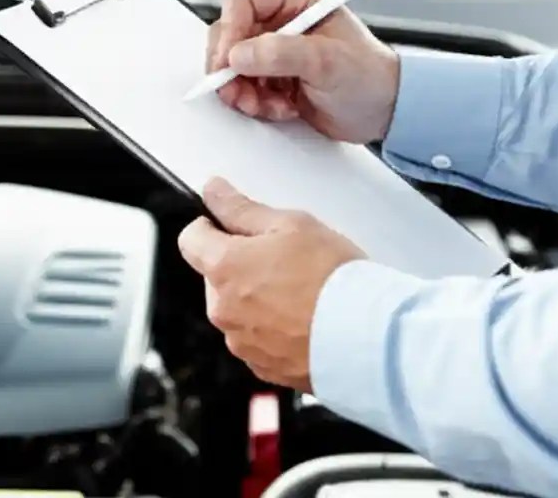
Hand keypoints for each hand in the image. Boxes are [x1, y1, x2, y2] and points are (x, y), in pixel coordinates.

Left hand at [178, 177, 361, 391]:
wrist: (367, 337)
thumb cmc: (333, 278)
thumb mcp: (290, 224)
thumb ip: (242, 208)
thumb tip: (213, 191)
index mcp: (223, 268)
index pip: (190, 239)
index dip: (209, 227)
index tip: (228, 225)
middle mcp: (223, 309)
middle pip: (215, 276)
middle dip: (239, 265)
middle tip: (282, 259)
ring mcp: (240, 342)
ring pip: (236, 310)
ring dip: (256, 299)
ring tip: (300, 293)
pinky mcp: (262, 366)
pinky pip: (256, 339)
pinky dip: (272, 329)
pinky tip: (303, 320)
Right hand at [208, 0, 400, 143]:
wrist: (385, 111)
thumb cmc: (371, 78)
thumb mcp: (328, 62)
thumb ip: (283, 54)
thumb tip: (240, 54)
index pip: (243, 0)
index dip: (230, 29)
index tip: (229, 61)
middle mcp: (282, 19)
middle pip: (230, 32)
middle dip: (231, 66)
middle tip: (238, 90)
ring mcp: (275, 48)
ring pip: (232, 63)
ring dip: (241, 89)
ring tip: (266, 104)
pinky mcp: (272, 74)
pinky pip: (242, 85)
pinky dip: (253, 101)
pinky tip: (279, 108)